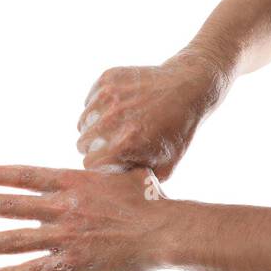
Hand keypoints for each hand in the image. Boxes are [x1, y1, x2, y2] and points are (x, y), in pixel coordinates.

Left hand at [0, 164, 175, 270]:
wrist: (166, 230)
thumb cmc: (149, 200)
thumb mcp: (120, 172)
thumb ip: (100, 168)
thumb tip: (97, 159)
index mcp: (70, 182)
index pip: (22, 176)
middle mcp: (61, 206)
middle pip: (8, 205)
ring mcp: (65, 235)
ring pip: (14, 237)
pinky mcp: (74, 262)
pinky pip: (35, 269)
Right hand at [77, 52, 228, 179]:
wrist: (187, 87)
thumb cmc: (177, 129)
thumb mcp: (166, 163)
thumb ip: (139, 180)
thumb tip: (116, 191)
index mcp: (128, 143)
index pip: (90, 163)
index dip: (98, 166)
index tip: (107, 164)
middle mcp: (114, 118)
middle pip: (82, 143)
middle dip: (93, 148)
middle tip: (109, 146)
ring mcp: (109, 95)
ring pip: (82, 121)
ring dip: (92, 128)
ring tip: (112, 129)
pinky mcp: (107, 78)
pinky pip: (88, 101)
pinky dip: (96, 108)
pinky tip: (115, 110)